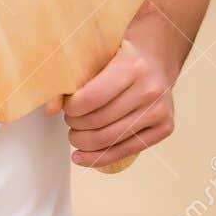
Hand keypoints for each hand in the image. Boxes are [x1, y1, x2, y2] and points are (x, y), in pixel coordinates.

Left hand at [46, 35, 176, 166]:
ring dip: (83, 142)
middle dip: (75, 125)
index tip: (67, 107)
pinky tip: (81, 157)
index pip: (91, 99)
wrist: (154, 62)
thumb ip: (69, 79)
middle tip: (70, 121)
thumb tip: (49, 110)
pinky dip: (99, 158)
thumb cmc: (117, 60)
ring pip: (109, 139)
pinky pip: (126, 151)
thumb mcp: (94, 57)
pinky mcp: (165, 128)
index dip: (71, 109)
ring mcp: (160, 110)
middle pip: (98, 121)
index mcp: (132, 67)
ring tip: (75, 136)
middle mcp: (150, 90)